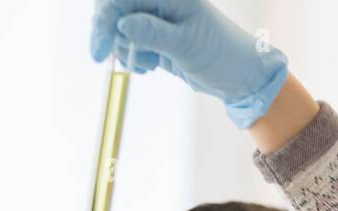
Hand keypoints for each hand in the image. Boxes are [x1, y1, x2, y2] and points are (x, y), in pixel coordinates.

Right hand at [90, 0, 288, 128]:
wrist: (238, 75)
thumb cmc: (220, 55)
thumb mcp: (186, 45)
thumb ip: (153, 33)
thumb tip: (122, 24)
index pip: (121, 0)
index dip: (105, 21)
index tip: (100, 52)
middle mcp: (159, 2)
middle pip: (115, 10)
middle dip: (112, 36)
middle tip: (119, 60)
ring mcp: (156, 18)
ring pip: (120, 29)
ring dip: (127, 50)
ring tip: (150, 64)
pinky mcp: (155, 36)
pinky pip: (131, 42)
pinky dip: (135, 56)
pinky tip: (152, 66)